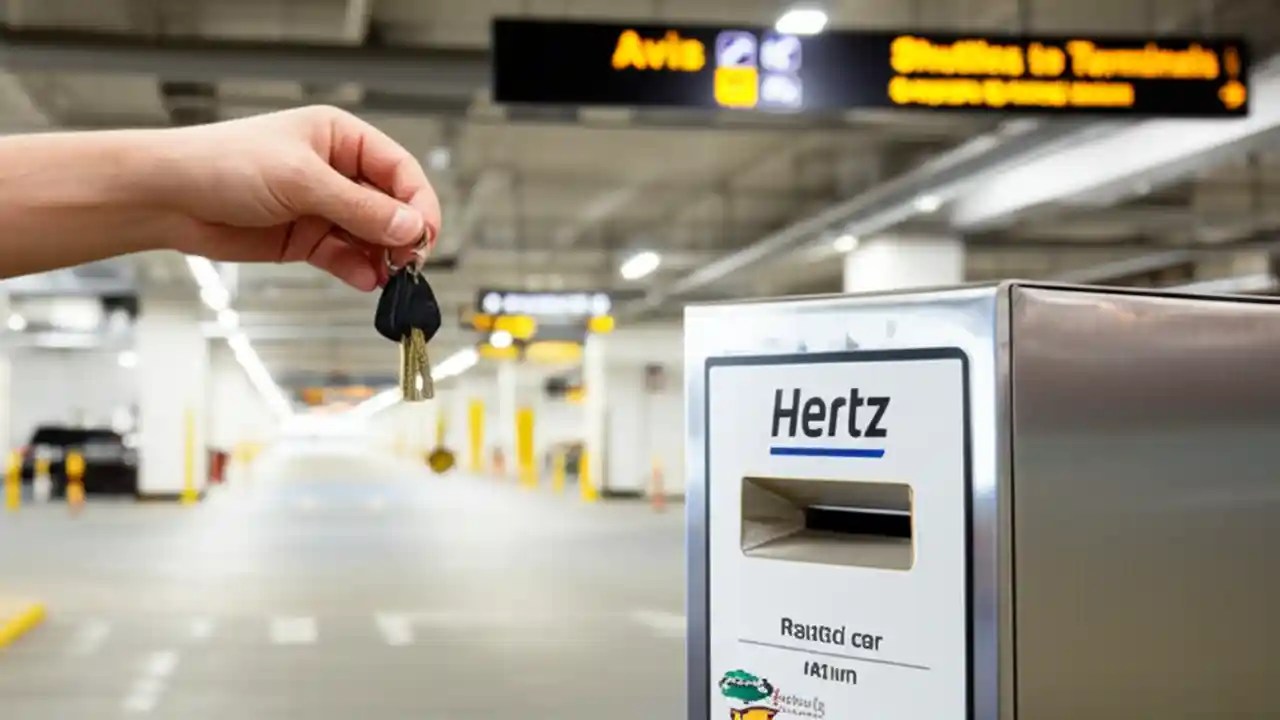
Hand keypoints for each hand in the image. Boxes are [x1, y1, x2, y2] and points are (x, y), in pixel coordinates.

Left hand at [157, 106, 441, 289]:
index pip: (399, 170)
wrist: (167, 197)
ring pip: (371, 237)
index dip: (417, 203)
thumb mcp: (300, 180)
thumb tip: (410, 227)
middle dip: (402, 236)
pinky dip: (358, 271)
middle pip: (390, 207)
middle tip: (409, 263)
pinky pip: (345, 258)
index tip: (424, 235)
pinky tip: (365, 280)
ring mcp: (322, 208)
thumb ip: (359, 207)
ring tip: (389, 278)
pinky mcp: (306, 239)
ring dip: (383, 258)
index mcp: (340, 138)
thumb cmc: (222, 164)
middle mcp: (336, 172)